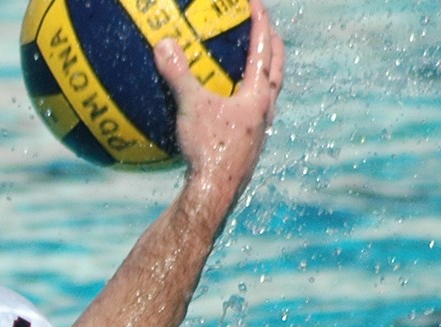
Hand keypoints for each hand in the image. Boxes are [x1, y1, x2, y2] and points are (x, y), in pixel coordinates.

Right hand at [154, 0, 284, 205]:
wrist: (214, 194)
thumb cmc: (207, 151)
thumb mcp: (190, 108)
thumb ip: (178, 75)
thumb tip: (164, 44)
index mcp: (257, 97)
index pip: (264, 51)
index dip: (260, 24)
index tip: (255, 4)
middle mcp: (264, 113)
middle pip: (276, 71)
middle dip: (273, 47)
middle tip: (267, 30)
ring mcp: (258, 133)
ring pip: (268, 95)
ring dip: (264, 76)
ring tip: (252, 67)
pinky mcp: (246, 149)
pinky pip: (249, 117)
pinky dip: (242, 103)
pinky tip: (224, 109)